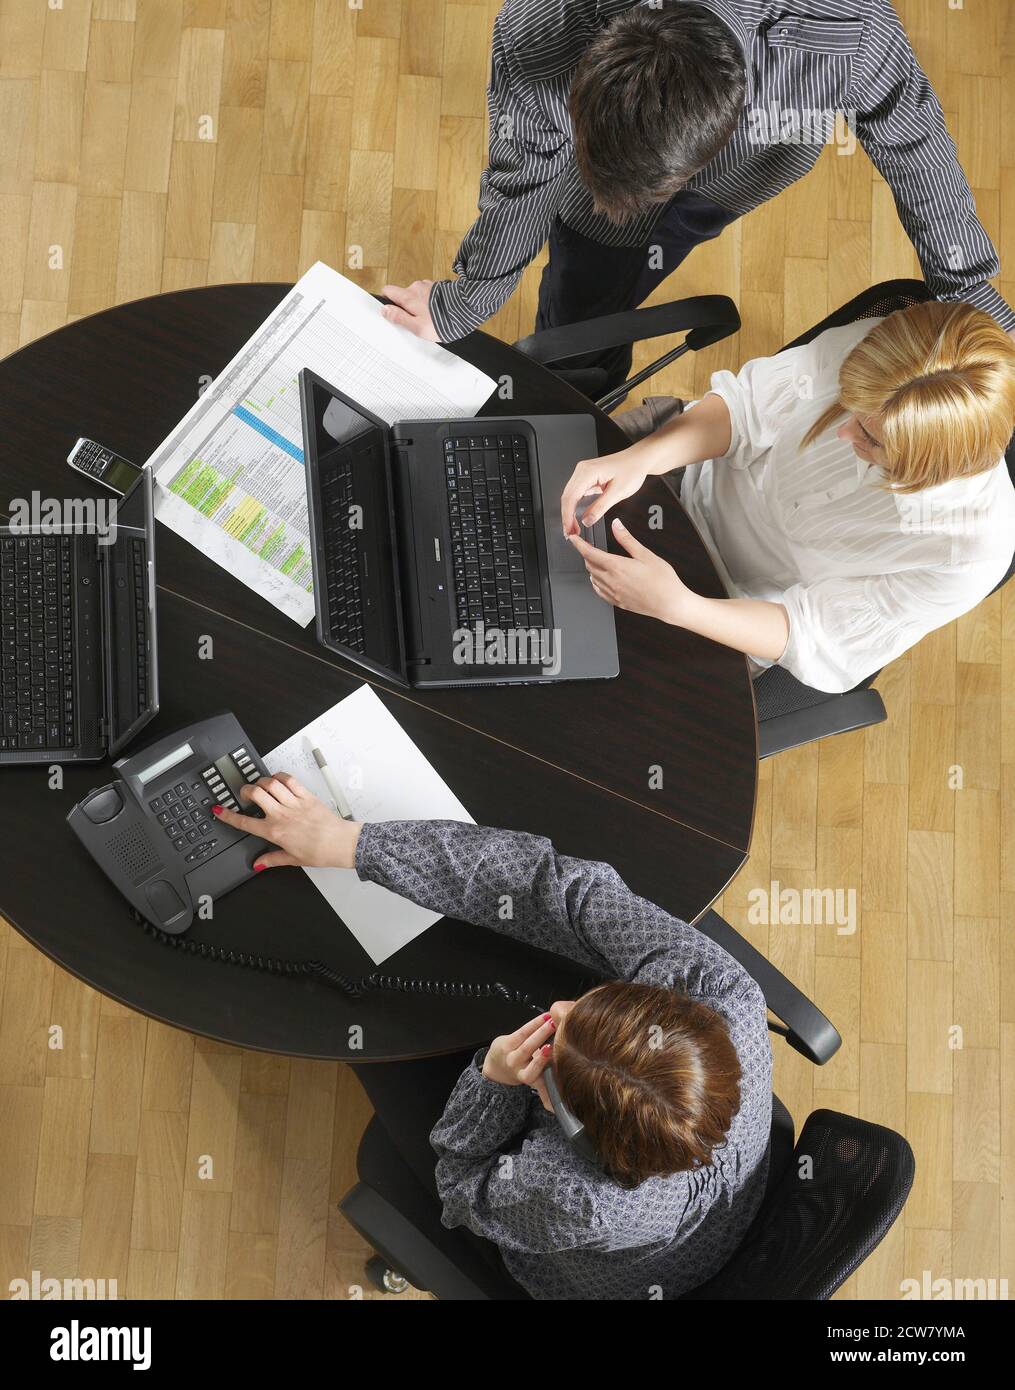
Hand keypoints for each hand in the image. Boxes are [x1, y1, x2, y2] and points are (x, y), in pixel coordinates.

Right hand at [212, 773, 362, 869]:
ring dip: (261, 782)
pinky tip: (278, 780)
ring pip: (270, 784)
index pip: (244, 822)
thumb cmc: (320, 852)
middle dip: (244, 791)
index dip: (228, 815)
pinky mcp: (307, 796)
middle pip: (255, 794)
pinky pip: (290, 780)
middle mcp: (282, 815)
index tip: (219, 809)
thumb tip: (258, 864)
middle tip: (244, 794)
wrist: (340, 843)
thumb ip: (272, 859)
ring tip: (260, 786)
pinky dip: (280, 777)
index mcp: (275, 832)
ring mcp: (294, 803)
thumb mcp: (292, 859)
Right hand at [380, 280, 437, 340]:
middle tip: (415, 321)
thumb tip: (384, 310)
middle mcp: (416, 287)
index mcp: (408, 296)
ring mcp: (428, 285)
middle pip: (403, 295)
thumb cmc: (441, 322)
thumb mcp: (417, 327)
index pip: (387, 290)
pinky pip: (428, 295)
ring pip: (416, 295)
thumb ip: (399, 318)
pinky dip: (429, 302)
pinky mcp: (438, 287)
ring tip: (429, 318)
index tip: (392, 312)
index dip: (387, 302)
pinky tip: (437, 312)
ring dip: (419, 305)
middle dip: (406, 307)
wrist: (466, 311)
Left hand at [482, 1001, 573, 1111]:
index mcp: (526, 1078)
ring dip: (539, 1029)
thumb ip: (545, 1090)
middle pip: (529, 1051)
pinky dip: (534, 1023)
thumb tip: (555, 1108)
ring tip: (552, 1021)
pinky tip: (545, 1017)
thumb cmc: (521, 1071)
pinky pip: (522, 1030)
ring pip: (525, 1040)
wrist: (496, 1066)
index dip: (541, 1062)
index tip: (551, 1052)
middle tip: (556, 1029)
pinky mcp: (506, 1042)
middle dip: (542, 1038)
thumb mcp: (534, 1081)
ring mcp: (510, 1053)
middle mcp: (516, 1066)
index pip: (534, 1072)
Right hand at [559, 446, 649, 535]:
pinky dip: (575, 507)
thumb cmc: (632, 469)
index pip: (571, 497)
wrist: (639, 460)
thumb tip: (586, 520)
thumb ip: (600, 507)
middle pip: (567, 497)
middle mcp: (582, 470)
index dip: (568, 516)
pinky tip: (576, 517)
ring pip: (570, 496)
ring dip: (570, 513)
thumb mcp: (618, 492)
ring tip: (573, 528)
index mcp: (588, 471)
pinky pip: (576, 494)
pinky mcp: (587, 478)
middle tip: (570, 533)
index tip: (569, 529)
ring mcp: (584, 473)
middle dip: (567, 517)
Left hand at [569, 517, 688, 624]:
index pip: (590, 553)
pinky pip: (600, 592)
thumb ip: (627, 540)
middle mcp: (612, 581)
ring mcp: (614, 593)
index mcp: (617, 567)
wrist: (670, 604)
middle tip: (588, 547)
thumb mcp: (646, 554)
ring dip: (591, 568)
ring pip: (593, 579)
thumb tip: (617, 526)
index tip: (573, 539)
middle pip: (589, 566)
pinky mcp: (618, 602)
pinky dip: (596, 583)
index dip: (579, 544)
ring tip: (595, 561)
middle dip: (586, 555)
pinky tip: (601, 580)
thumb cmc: (662, 581)